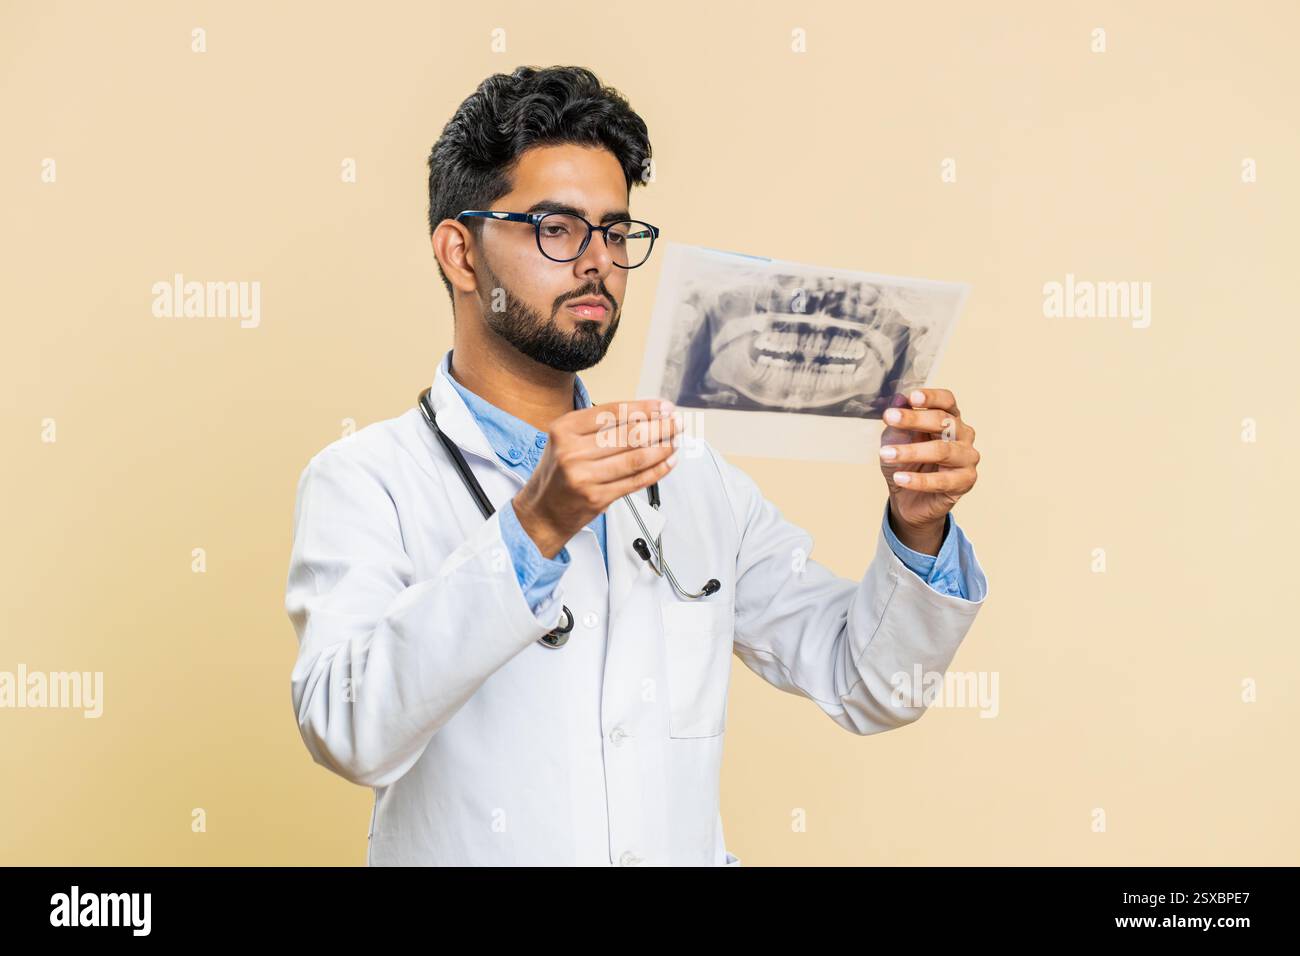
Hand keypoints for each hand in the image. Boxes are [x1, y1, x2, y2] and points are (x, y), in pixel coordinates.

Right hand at [513, 399, 680, 557]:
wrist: (542, 512)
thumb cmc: (558, 474)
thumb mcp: (567, 441)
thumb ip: (599, 428)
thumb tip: (644, 415)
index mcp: (565, 429)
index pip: (613, 412)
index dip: (644, 408)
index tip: (663, 407)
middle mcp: (572, 451)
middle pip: (628, 434)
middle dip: (660, 426)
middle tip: (676, 422)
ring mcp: (584, 476)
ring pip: (635, 458)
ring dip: (662, 448)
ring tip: (675, 440)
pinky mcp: (597, 498)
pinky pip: (635, 481)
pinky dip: (657, 471)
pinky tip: (667, 462)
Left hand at [878, 388, 979, 554]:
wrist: (909, 498)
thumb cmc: (908, 463)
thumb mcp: (896, 440)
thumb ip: (899, 422)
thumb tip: (899, 399)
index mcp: (950, 418)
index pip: (946, 401)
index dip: (931, 397)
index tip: (912, 397)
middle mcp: (963, 435)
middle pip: (944, 421)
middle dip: (914, 419)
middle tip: (890, 418)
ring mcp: (967, 458)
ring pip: (942, 451)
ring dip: (912, 451)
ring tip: (886, 454)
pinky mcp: (965, 481)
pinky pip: (942, 481)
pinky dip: (918, 480)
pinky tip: (899, 478)